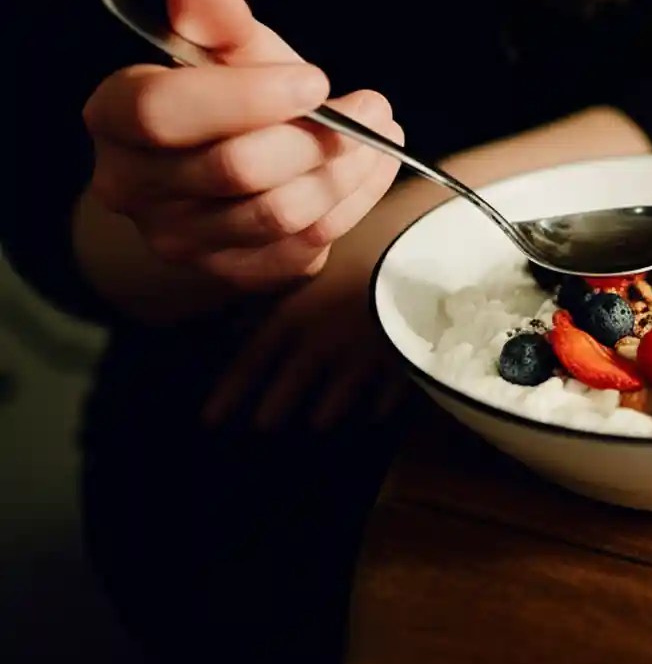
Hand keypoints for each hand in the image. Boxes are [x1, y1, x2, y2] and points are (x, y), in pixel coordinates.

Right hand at [81, 0, 401, 290]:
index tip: (317, 81)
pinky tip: (369, 172)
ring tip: (380, 138)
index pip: (166, 111)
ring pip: (280, 214)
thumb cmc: (218, 104)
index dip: (248, 97)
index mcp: (115, 118)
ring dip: (346, 174)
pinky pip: (303, 248)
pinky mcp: (230, 272)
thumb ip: (218, 22)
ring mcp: (180, 239)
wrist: (211, 175)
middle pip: (235, 170)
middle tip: (373, 110)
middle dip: (319, 137)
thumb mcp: (222, 54)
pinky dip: (351, 207)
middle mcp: (133, 186)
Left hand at [200, 231, 409, 430]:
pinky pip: (388, 388)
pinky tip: (376, 411)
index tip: (210, 418)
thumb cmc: (369, 237)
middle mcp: (323, 343)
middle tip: (261, 426)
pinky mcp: (403, 360)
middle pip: (291, 383)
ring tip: (318, 423)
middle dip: (274, 407)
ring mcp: (364, 357)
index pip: (252, 361)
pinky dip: (379, 401)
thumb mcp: (315, 251)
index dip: (230, 390)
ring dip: (326, 409)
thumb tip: (243, 306)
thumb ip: (280, 278)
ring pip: (338, 393)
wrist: (429, 256)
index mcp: (295, 314)